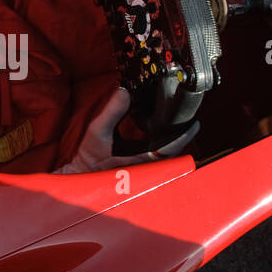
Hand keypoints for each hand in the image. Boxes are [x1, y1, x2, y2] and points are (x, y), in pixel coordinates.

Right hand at [54, 88, 198, 173]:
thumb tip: (124, 92)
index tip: (195, 126)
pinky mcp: (136, 167)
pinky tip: (156, 129)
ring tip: (176, 120)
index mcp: (139, 164)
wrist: (77, 179)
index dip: (184, 137)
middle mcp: (145, 169)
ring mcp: (142, 169)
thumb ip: (112, 112)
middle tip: (188, 118)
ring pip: (164, 153)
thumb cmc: (86, 163)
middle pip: (172, 151)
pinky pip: (154, 154)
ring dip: (170, 138)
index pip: (170, 150)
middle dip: (180, 135)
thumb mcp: (96, 134)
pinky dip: (158, 141)